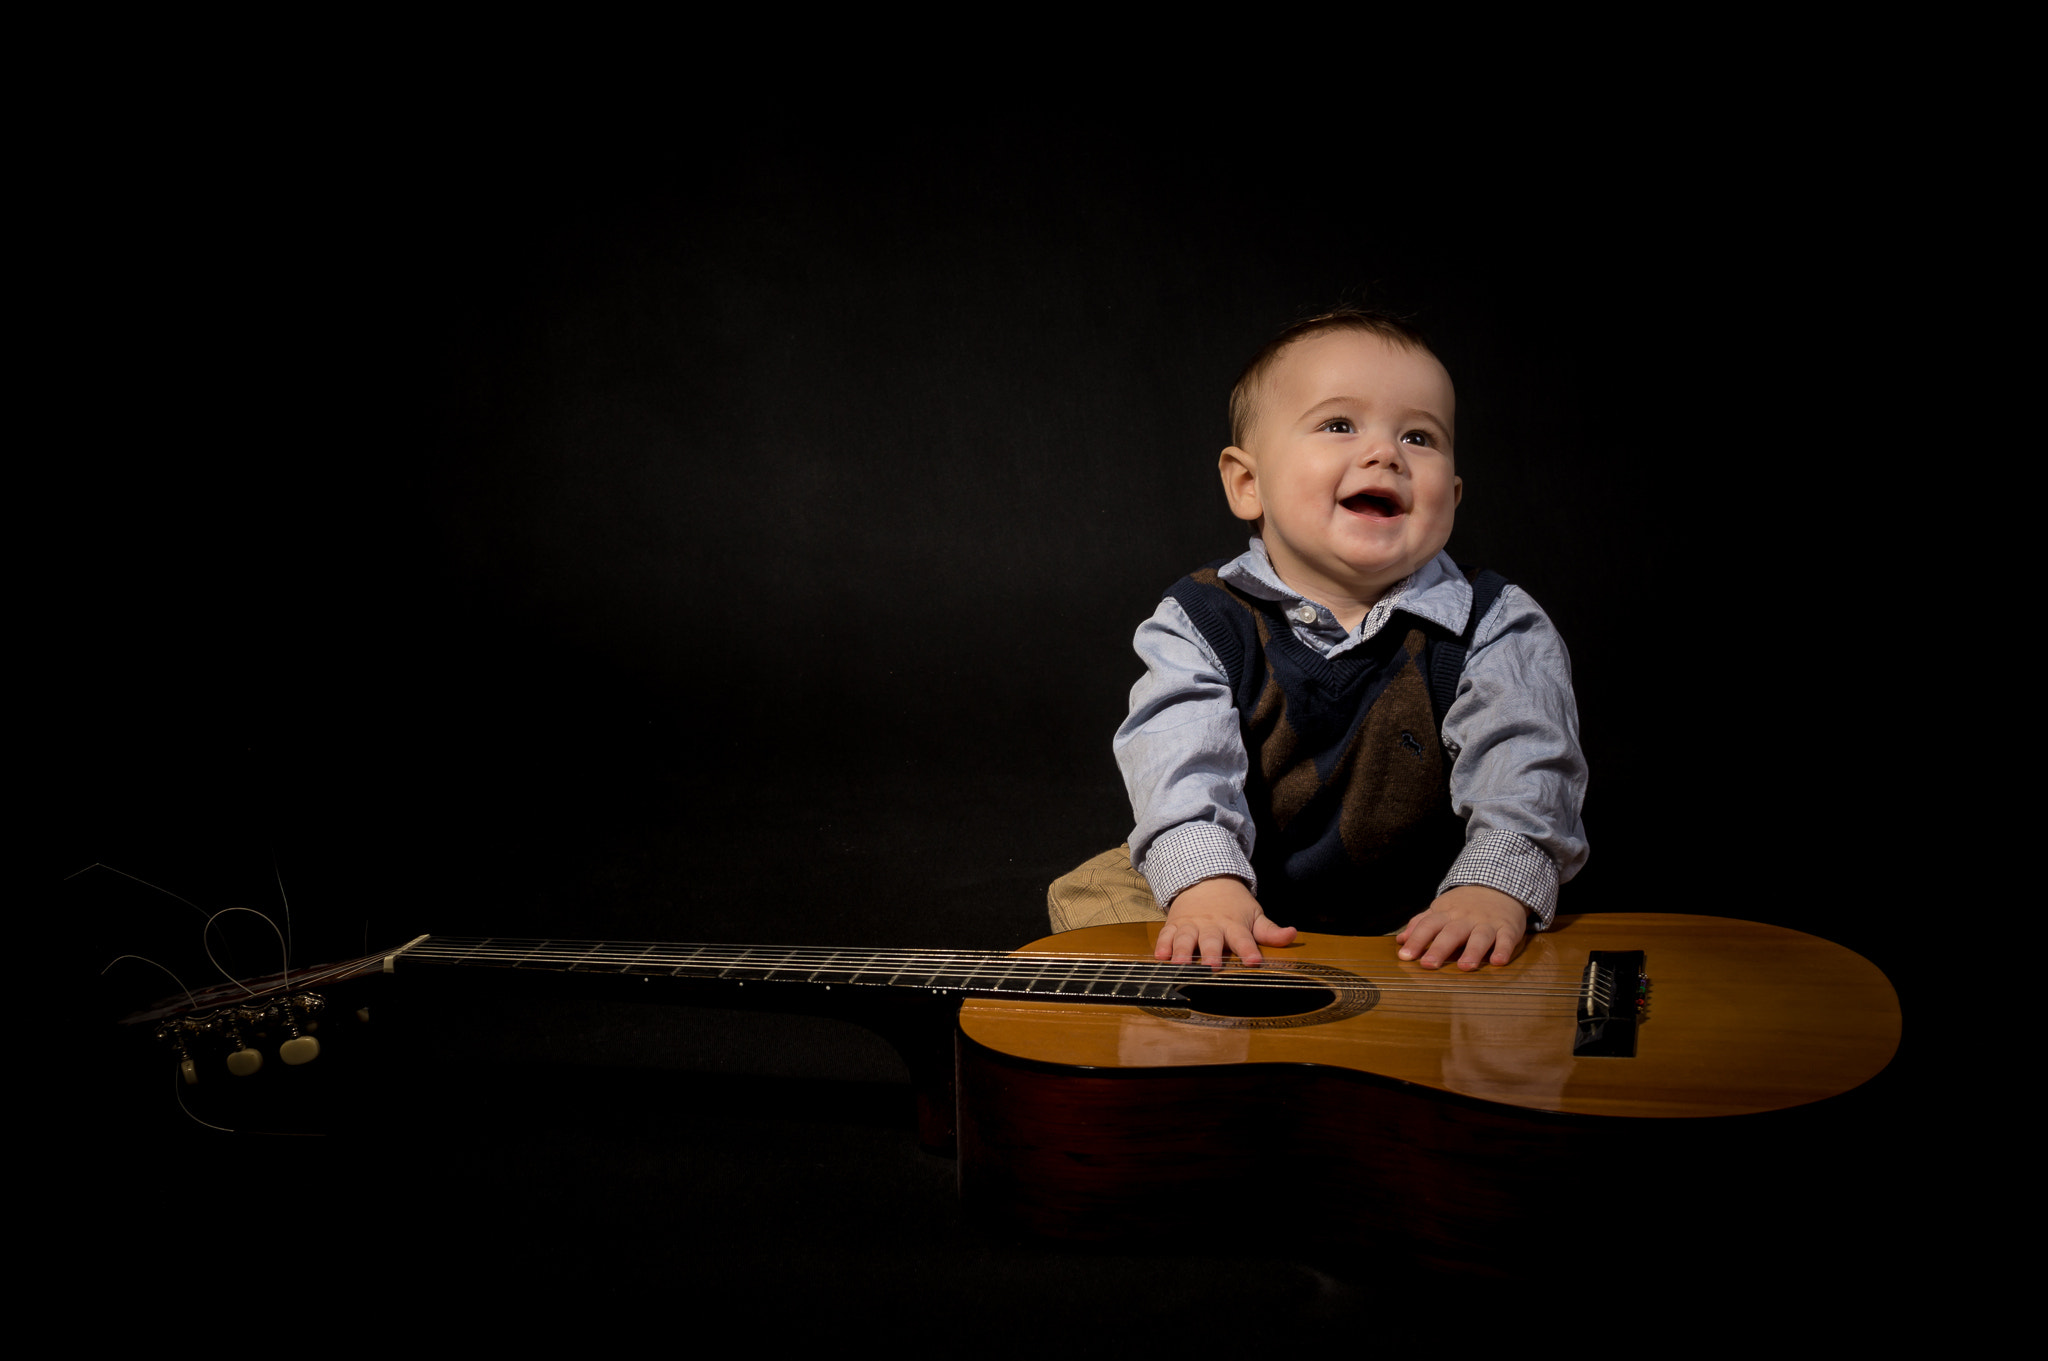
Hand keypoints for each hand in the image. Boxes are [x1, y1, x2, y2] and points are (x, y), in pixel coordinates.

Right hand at [1155, 877, 1297, 967]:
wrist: (1205, 881)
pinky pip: (1166, 935)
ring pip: (1186, 939)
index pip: (1243, 939)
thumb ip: (1271, 931)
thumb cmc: (1234, 905)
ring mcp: (1191, 925)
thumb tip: (1292, 935)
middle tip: (1212, 967)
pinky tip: (1160, 956)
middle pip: (1211, 940)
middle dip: (1211, 954)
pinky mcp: (1174, 925)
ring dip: (1182, 951)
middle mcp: (1212, 926)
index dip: (1248, 950)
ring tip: (1180, 964)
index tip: (1253, 962)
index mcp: (1234, 925)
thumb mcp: (1254, 915)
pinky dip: (1162, 945)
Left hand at [1396, 885, 1529, 970]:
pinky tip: (1498, 962)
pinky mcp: (1508, 927)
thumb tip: (1400, 940)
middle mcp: (1466, 918)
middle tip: (1428, 965)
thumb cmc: (1465, 904)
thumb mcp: (1441, 909)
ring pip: (1480, 936)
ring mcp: (1488, 923)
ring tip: (1464, 967)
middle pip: (1451, 933)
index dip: (1416, 940)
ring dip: (1472, 951)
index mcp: (1447, 914)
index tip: (1405, 956)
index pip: (1428, 926)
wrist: (1498, 886)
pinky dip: (1504, 950)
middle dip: (1439, 949)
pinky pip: (1506, 939)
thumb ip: (1421, 924)